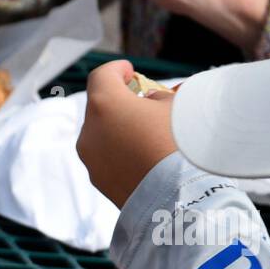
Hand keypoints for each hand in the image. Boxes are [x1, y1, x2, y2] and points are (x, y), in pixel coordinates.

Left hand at [77, 59, 175, 207]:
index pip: (101, 76)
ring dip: (117, 128)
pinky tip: (143, 156)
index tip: (130, 72)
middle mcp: (89, 131)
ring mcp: (90, 158)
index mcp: (105, 105)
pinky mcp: (97, 180)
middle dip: (120, 101)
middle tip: (144, 102)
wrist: (178, 198)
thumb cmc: (180, 144)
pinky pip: (105, 157)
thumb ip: (159, 97)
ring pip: (100, 134)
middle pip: (100, 107)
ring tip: (146, 132)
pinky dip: (118, 150)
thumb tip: (151, 100)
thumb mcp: (178, 108)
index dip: (117, 70)